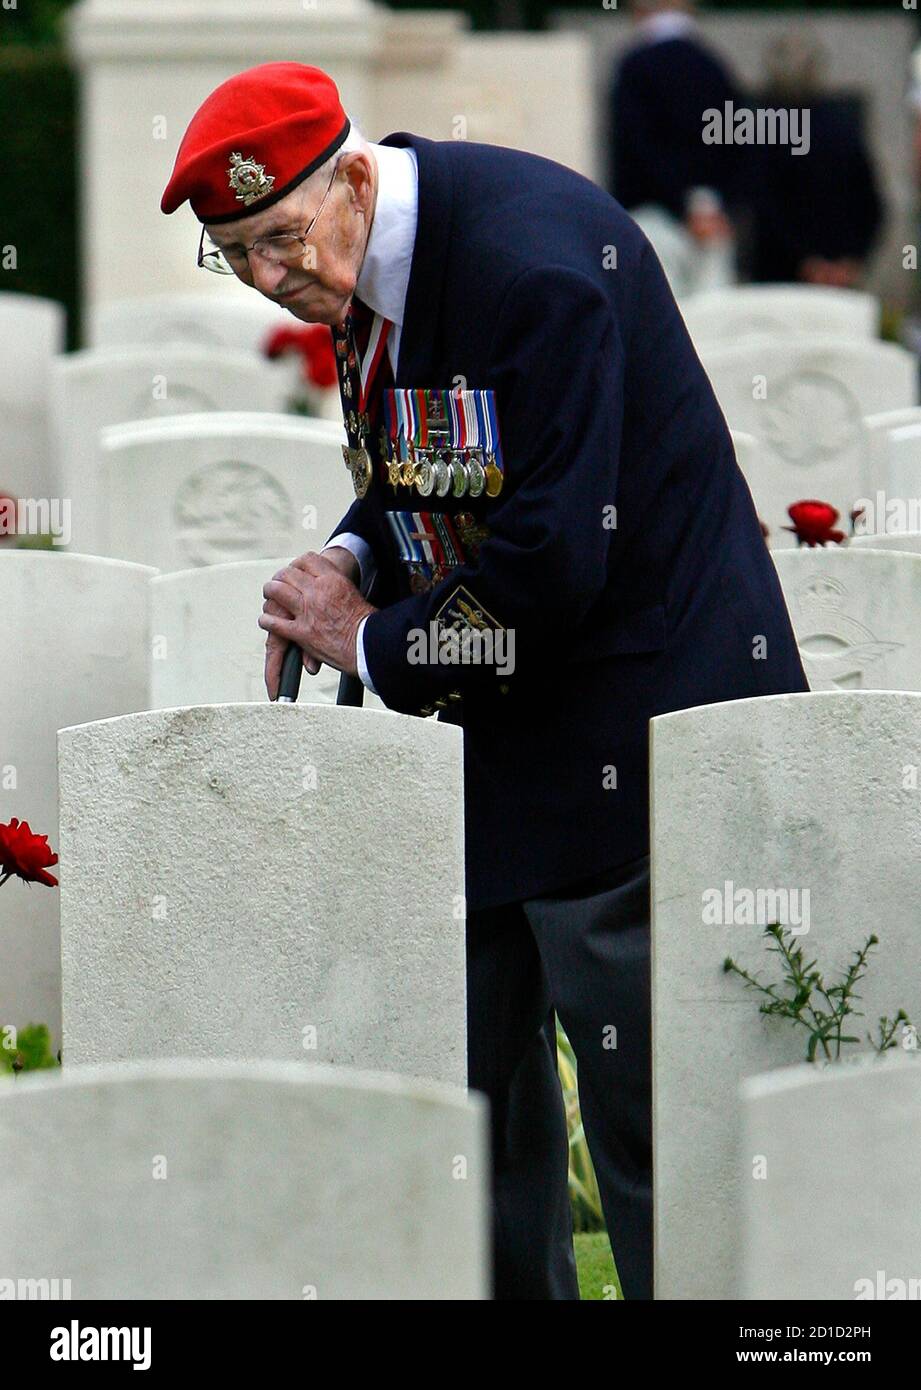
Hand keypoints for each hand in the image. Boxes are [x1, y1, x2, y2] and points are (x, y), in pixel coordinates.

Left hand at [259, 552, 374, 699]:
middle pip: (287, 574)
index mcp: (332, 579)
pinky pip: (275, 623)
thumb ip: (336, 586)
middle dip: (279, 577)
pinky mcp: (301, 633)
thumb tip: (328, 584)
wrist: (369, 645)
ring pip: (277, 593)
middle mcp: (317, 592)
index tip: (295, 570)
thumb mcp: (353, 592)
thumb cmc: (366, 623)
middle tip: (277, 583)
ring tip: (269, 597)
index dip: (297, 564)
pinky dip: (267, 621)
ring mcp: (307, 612)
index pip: (306, 560)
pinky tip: (266, 621)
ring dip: (270, 593)